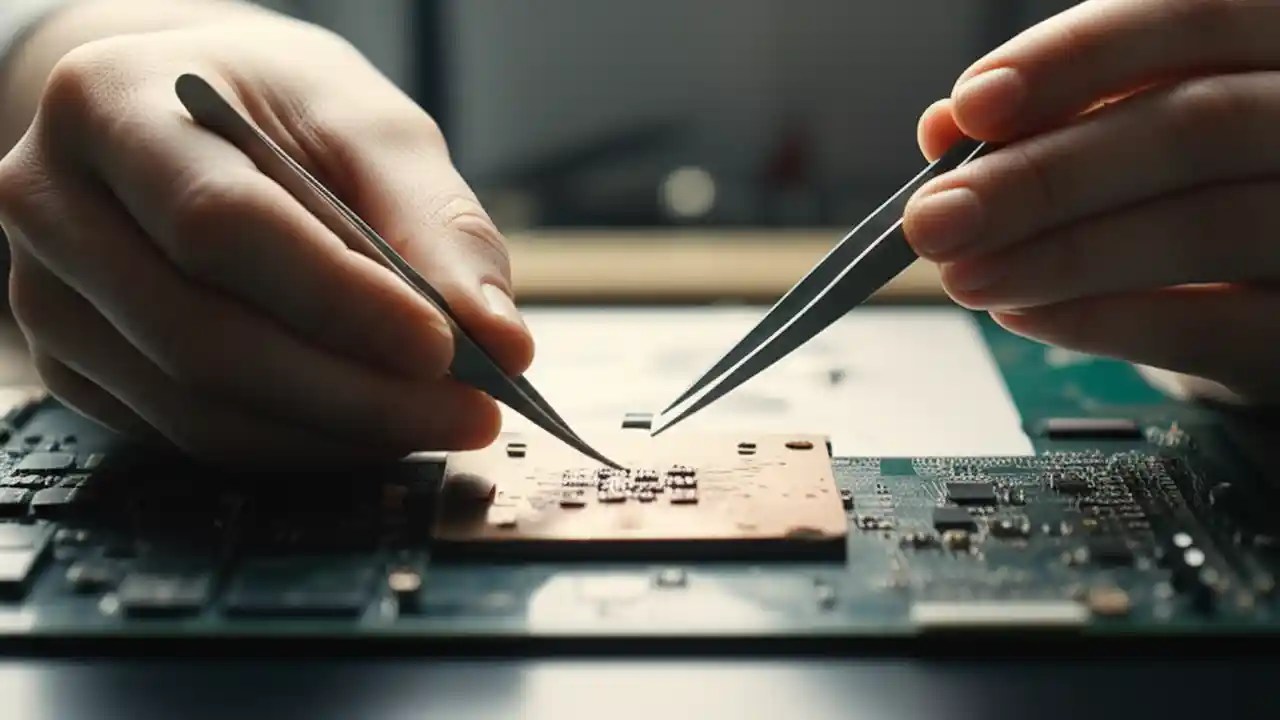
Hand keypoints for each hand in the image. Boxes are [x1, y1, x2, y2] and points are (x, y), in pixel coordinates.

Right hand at [0, 13, 532, 463]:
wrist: (186, 116)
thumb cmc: (275, 106)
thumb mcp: (366, 122)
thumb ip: (435, 223)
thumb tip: (499, 338)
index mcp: (110, 106)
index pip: (221, 226)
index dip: (338, 300)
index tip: (446, 348)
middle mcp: (54, 207)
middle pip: (203, 340)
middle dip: (357, 394)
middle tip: (471, 412)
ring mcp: (51, 298)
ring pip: (198, 409)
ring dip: (337, 433)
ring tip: (439, 418)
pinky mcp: (77, 367)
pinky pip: (192, 437)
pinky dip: (298, 444)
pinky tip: (370, 426)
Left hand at [903, 0, 1279, 404]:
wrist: (1260, 296)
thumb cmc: (1185, 188)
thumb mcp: (1122, 130)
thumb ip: (1049, 117)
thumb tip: (944, 130)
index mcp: (1273, 41)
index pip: (1189, 18)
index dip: (1072, 60)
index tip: (971, 107)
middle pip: (1195, 128)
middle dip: (1044, 177)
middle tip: (935, 219)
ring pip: (1207, 226)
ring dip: (1060, 256)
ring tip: (962, 276)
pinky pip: (1213, 327)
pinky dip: (1104, 321)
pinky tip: (1022, 312)